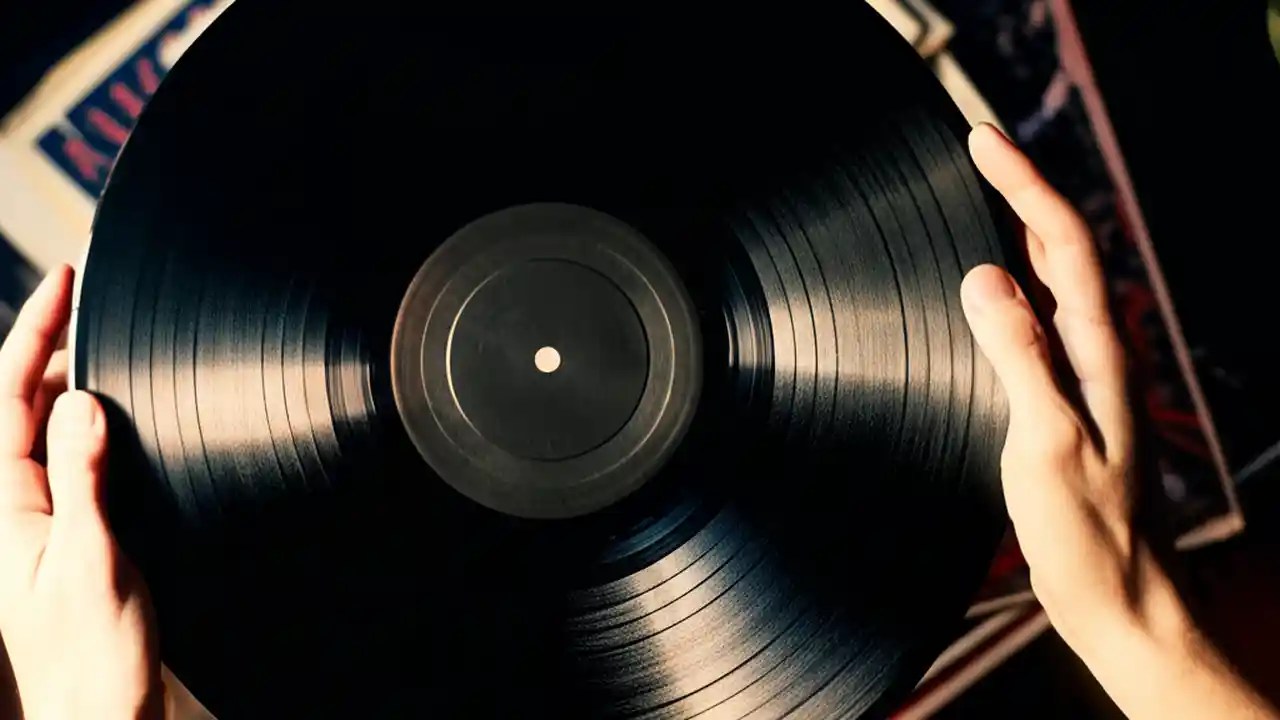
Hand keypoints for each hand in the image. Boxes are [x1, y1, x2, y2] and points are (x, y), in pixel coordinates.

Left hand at [0, 266, 161, 719]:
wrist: (100, 716)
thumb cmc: (94, 655)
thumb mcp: (94, 560)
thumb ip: (81, 478)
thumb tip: (79, 399)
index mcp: (2, 509)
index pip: (7, 398)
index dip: (34, 331)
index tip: (64, 279)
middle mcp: (8, 508)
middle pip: (15, 403)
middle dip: (45, 341)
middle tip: (85, 293)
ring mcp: (30, 521)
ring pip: (37, 428)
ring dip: (62, 378)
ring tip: (96, 337)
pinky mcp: (58, 535)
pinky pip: (61, 458)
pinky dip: (80, 420)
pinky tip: (104, 412)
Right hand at [962, 124, 1274, 718]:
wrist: (1118, 596)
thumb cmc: (1089, 533)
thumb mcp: (1048, 442)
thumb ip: (1020, 358)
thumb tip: (983, 277)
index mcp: (1098, 354)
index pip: (1063, 244)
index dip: (1025, 185)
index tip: (981, 142)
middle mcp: (1096, 353)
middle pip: (1062, 249)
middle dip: (1022, 190)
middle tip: (978, 148)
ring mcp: (1082, 376)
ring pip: (1053, 281)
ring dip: (1021, 227)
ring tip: (985, 192)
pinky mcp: (1064, 400)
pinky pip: (1039, 320)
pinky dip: (1014, 282)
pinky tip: (993, 286)